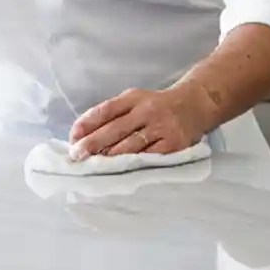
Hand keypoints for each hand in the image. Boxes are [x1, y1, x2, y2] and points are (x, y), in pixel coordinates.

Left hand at [68, 86, 214, 159]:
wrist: (196, 104)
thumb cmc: (157, 106)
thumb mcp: (135, 100)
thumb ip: (112, 113)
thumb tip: (82, 134)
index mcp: (133, 98)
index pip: (105, 110)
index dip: (87, 124)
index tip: (72, 138)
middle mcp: (146, 111)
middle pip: (114, 129)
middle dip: (92, 144)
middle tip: (76, 156)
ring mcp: (161, 128)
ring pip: (130, 146)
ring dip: (109, 158)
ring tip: (93, 166)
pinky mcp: (173, 144)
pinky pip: (148, 157)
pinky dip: (132, 164)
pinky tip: (119, 170)